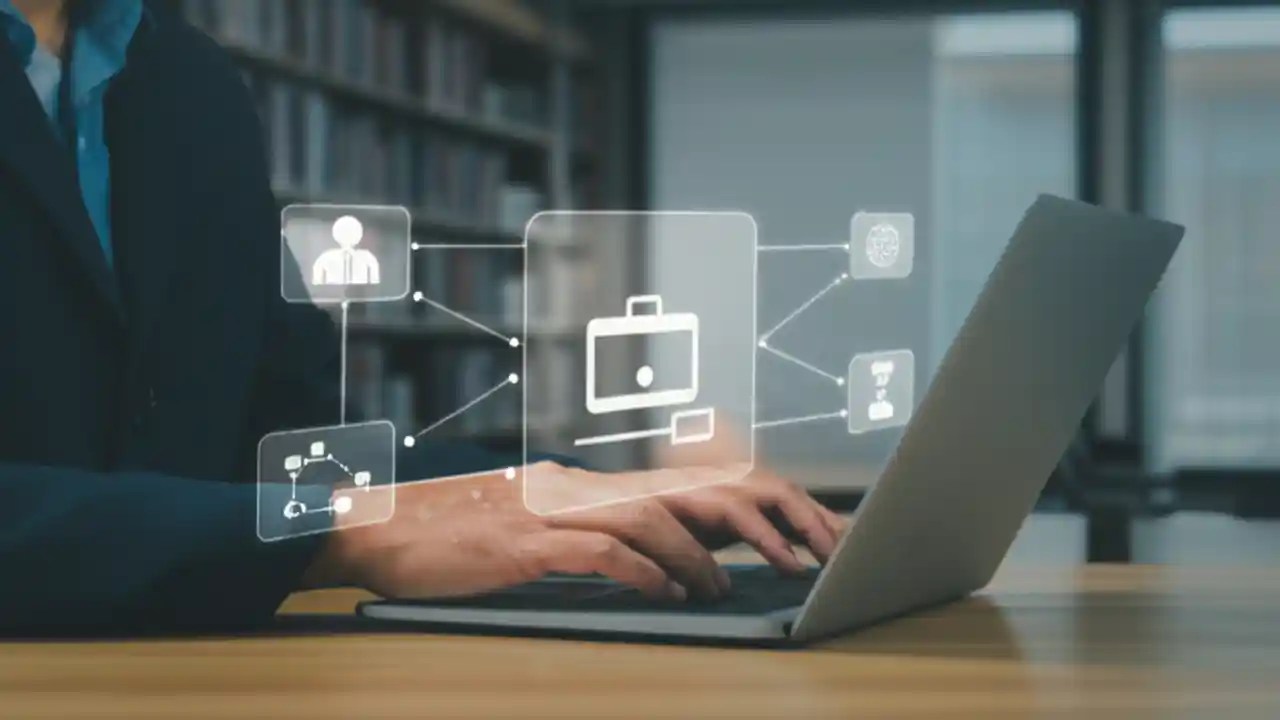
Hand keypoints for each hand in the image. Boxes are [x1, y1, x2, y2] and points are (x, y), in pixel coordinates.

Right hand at [303, 462, 844, 602]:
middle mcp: (572, 486)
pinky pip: (599, 550)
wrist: (381, 529)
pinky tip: (664, 593)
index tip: (770, 529)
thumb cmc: (453, 536)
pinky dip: (641, 572)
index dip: (727, 506)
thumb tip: (636, 555)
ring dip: (694, 556)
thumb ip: (580, 532)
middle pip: (675, 493)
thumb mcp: (525, 528)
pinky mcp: (524, 542)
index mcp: (578, 483)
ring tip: (721, 585)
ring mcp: (549, 509)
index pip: (670, 484)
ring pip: (647, 519)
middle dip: (737, 522)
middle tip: (778, 553)